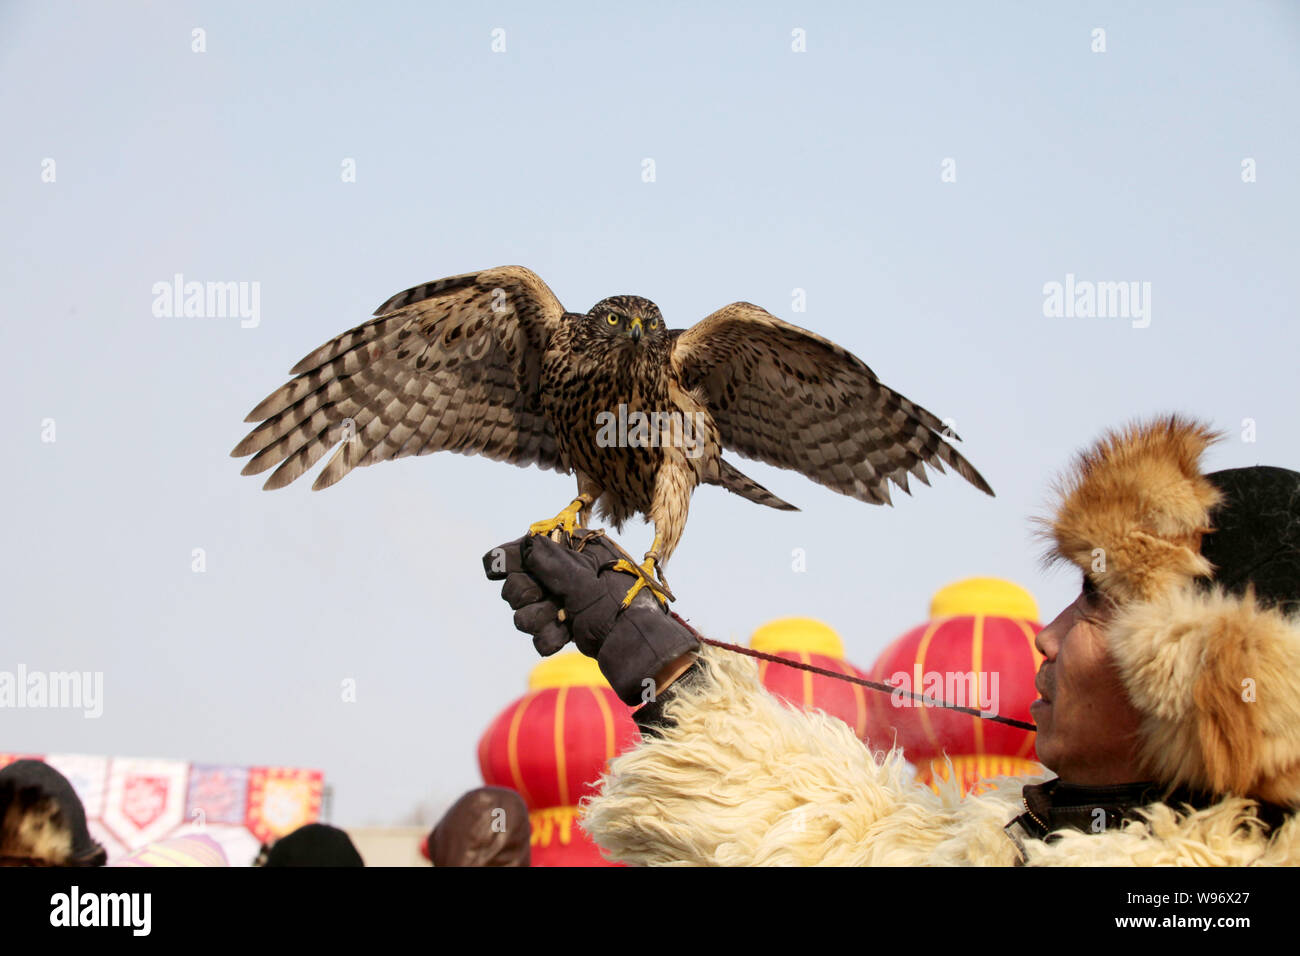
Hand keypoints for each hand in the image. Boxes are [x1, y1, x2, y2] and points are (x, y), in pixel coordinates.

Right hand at [483, 531, 698, 705]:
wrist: (640, 650)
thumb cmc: (621, 608)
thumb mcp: (586, 583)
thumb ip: (552, 565)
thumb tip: (526, 543)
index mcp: (575, 552)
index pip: (530, 548)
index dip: (511, 560)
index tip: (498, 570)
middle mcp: (566, 574)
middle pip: (518, 583)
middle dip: (526, 596)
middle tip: (542, 599)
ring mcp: (564, 602)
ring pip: (524, 612)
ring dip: (537, 619)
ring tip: (559, 621)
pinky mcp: (564, 627)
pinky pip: (537, 633)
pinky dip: (548, 637)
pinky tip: (565, 637)